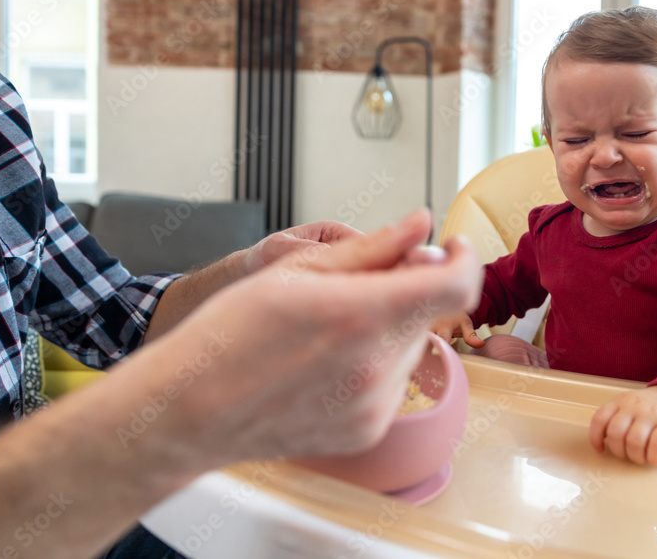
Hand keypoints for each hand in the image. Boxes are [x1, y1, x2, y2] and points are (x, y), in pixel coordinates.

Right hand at [135, 209, 481, 467]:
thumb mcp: (298, 269)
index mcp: (362, 314)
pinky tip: (326, 363)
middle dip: (409, 291)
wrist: (191, 409)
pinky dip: (375, 364)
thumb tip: (420, 226)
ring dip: (391, 328)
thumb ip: (374, 247)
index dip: (465, 259)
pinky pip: (392, 384)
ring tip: (329, 330)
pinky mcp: (368, 431)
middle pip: (430, 312)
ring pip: (412, 348)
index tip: (452, 248)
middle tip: (359, 285)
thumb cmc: (229, 335)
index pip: (456, 285)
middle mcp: (378, 366)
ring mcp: (375, 405)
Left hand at [588, 386, 656, 465]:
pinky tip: (655, 459)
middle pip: (616, 434)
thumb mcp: (629, 404)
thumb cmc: (650, 407)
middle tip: (627, 455)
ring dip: (636, 457)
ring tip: (642, 457)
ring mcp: (652, 414)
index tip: (601, 450)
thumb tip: (601, 441)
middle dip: (619, 452)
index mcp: (621, 402)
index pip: (599, 419)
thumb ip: (615, 417)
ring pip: (634, 442)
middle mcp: (634, 406)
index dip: (595, 438)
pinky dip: (653, 458)